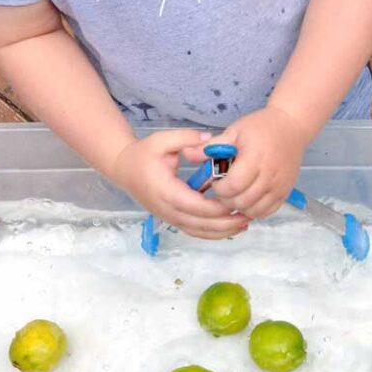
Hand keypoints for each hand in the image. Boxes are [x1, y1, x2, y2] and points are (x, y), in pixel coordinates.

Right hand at [110, 130, 248, 239]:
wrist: (123, 169)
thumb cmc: (143, 154)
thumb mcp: (162, 140)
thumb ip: (185, 138)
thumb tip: (208, 139)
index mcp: (166, 191)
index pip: (195, 205)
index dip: (217, 208)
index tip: (238, 202)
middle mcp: (167, 209)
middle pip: (200, 224)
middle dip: (225, 223)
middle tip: (248, 215)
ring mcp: (169, 217)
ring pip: (198, 232)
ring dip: (222, 231)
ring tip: (244, 224)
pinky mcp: (172, 220)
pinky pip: (194, 231)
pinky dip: (212, 233)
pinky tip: (229, 228)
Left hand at [211, 105, 309, 218]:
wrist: (291, 126)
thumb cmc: (260, 127)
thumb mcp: (233, 131)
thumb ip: (210, 146)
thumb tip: (187, 154)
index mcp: (255, 158)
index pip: (232, 186)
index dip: (220, 188)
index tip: (217, 180)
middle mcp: (270, 175)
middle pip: (242, 201)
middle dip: (227, 199)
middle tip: (224, 189)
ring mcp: (280, 186)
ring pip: (254, 210)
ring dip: (240, 207)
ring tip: (235, 194)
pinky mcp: (286, 192)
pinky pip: (267, 212)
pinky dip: (254, 210)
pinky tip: (248, 199)